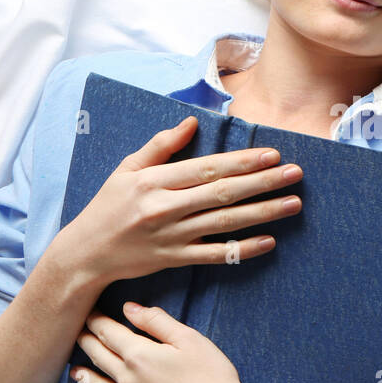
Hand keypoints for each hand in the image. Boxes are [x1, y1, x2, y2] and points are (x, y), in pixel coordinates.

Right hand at [56, 115, 302, 285]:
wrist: (86, 254)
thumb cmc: (108, 206)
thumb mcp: (127, 169)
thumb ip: (161, 146)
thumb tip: (192, 122)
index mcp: (154, 181)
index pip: (207, 168)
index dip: (241, 161)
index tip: (272, 154)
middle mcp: (165, 208)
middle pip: (223, 193)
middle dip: (262, 182)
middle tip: (295, 173)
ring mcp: (171, 237)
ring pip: (224, 223)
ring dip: (263, 213)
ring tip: (293, 203)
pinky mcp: (174, 260)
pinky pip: (215, 255)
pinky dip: (242, 250)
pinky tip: (269, 241)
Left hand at [70, 301, 261, 382]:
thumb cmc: (212, 378)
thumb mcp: (189, 339)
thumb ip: (157, 321)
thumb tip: (129, 308)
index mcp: (138, 355)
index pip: (108, 333)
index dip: (97, 321)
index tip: (91, 314)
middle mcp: (127, 380)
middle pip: (98, 356)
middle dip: (86, 342)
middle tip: (79, 333)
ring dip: (84, 373)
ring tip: (76, 368)